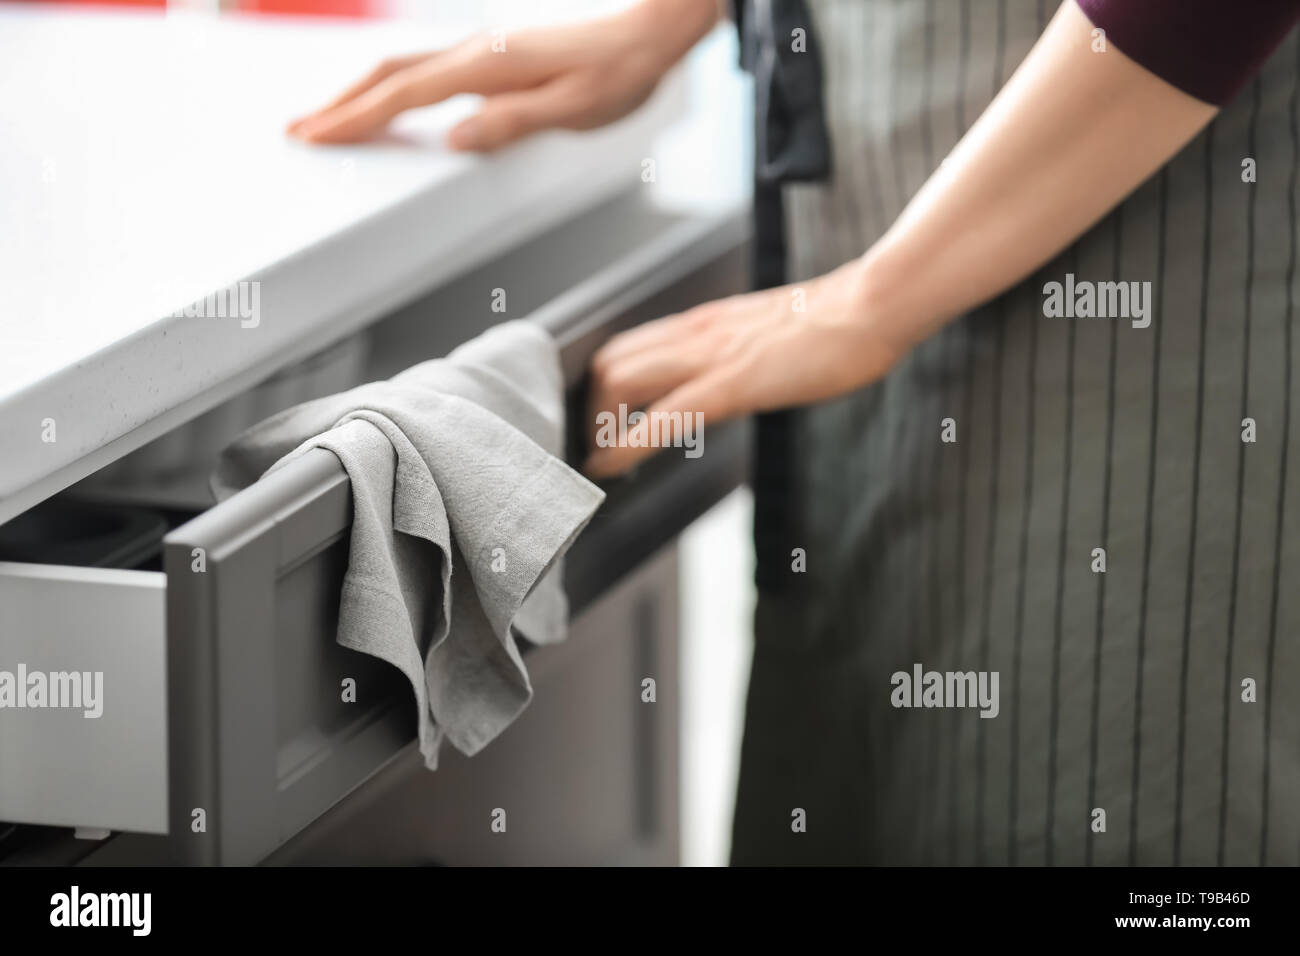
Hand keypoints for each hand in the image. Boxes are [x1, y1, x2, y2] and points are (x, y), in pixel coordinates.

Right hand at [286, 0, 718, 148]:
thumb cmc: (616, 74)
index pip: (406, 95)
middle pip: (390, 74)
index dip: (358, 118)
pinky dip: (392, 85)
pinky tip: (389, 100)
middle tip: (302, 130)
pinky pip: (427, 69)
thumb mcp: (573, 109)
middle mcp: (477, 52)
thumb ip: (514, 123)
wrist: (644, 37)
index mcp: (489, 67)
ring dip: (361, 92)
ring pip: (404, 67)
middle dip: (341, 103)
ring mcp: (482, 51)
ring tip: (330, 117)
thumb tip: (459, 138)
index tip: (319, 137)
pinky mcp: (493, 56)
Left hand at [583, 258, 906, 477]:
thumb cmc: (836, 324)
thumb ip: (739, 352)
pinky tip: (612, 466)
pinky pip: (662, 415)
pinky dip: (626, 444)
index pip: (629, 345)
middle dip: (591, 407)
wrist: (871, 306)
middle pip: (611, 361)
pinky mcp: (731, 382)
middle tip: (593, 444)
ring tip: (598, 460)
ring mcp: (710, 354)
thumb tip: (728, 377)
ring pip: (621, 380)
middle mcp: (696, 332)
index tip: (600, 418)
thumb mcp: (769, 335)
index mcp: (706, 322)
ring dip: (598, 425)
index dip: (603, 383)